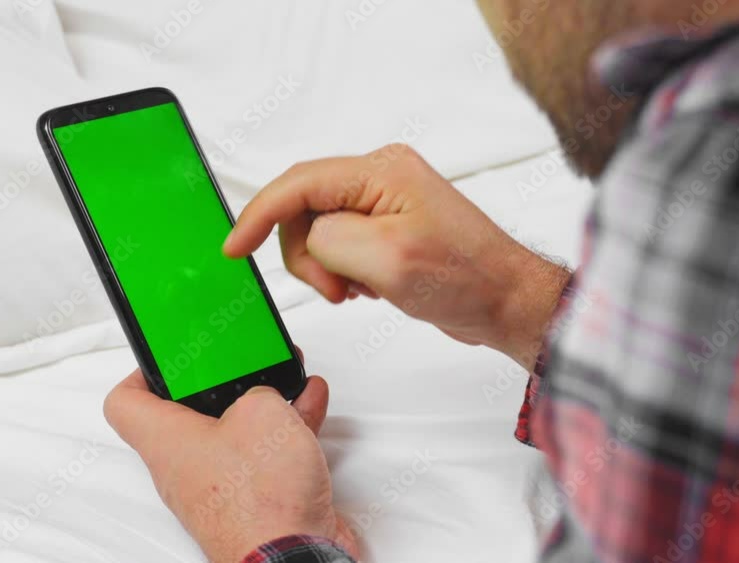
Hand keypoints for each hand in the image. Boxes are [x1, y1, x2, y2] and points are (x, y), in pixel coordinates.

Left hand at [103, 366, 357, 562]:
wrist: (293, 555)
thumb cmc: (262, 501)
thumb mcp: (261, 411)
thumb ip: (256, 390)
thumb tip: (264, 395)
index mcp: (166, 441)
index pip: (125, 402)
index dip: (142, 371)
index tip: (169, 354)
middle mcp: (184, 468)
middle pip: (184, 415)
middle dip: (216, 382)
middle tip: (235, 361)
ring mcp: (218, 488)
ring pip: (230, 433)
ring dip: (256, 405)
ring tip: (281, 377)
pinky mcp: (252, 501)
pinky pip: (261, 455)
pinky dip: (282, 430)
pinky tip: (306, 406)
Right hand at [223, 144, 569, 368]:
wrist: (503, 301)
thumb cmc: (463, 279)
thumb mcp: (386, 260)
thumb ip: (330, 239)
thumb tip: (308, 238)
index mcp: (380, 171)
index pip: (298, 184)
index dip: (259, 215)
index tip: (234, 248)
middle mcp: (379, 177)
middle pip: (302, 208)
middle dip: (306, 255)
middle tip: (336, 290)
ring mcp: (382, 201)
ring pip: (316, 230)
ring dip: (325, 268)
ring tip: (358, 291)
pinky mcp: (385, 225)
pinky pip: (337, 242)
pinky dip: (340, 270)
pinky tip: (367, 287)